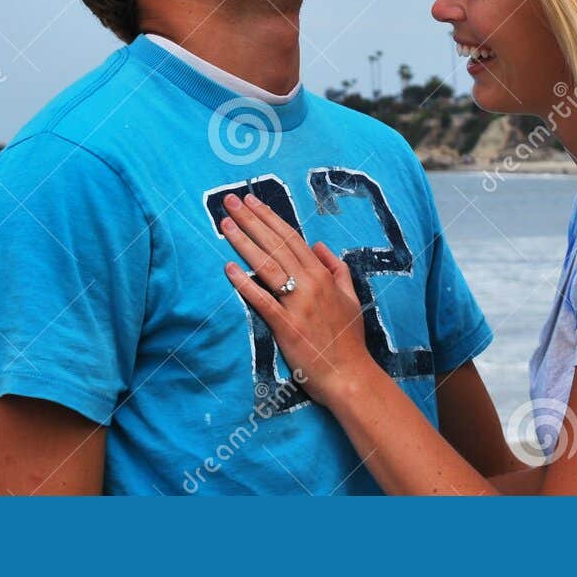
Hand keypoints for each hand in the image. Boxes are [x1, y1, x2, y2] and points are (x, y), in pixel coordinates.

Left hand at [219, 192, 377, 407]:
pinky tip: (229, 268)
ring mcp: (297, 304)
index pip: (291, 238)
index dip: (269, 218)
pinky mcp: (286, 326)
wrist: (350, 375)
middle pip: (275, 245)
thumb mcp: (351, 297)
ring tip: (225, 225)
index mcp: (322, 275)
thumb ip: (337, 269)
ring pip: (267, 266)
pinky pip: (262, 300)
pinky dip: (245, 283)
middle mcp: (309, 284)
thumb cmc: (349, 340)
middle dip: (251, 220)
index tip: (251, 201)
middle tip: (230, 201)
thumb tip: (319, 246)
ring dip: (244, 243)